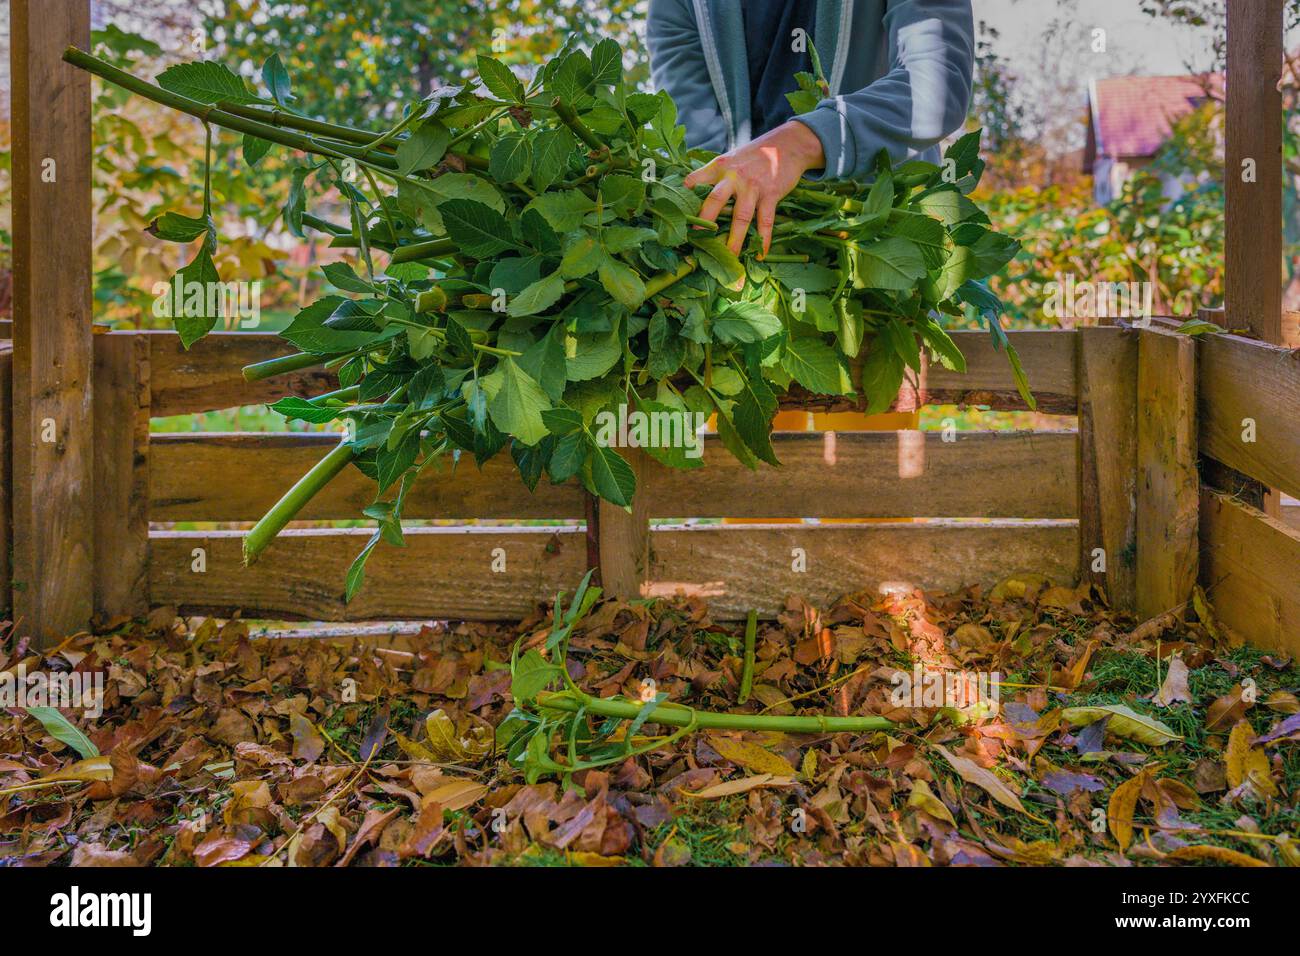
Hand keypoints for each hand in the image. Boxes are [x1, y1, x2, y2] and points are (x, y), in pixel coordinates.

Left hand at [683, 120, 824, 256]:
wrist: (789, 144)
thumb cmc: (754, 155)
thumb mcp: (731, 159)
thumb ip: (715, 175)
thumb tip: (694, 196)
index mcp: (719, 166)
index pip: (694, 181)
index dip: (683, 198)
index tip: (675, 217)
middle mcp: (734, 176)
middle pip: (715, 201)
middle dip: (705, 223)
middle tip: (696, 242)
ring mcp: (753, 186)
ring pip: (741, 217)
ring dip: (735, 240)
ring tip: (729, 258)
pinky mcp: (771, 194)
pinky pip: (766, 221)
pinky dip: (763, 240)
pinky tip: (760, 255)